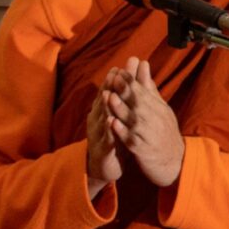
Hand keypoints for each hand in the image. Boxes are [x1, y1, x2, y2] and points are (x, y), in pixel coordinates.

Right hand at [84, 66, 125, 200]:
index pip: (112, 90)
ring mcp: (98, 134)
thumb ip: (124, 99)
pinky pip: (105, 139)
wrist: (105, 166)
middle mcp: (98, 120)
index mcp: (104, 111)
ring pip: (102, 118)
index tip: (127, 62)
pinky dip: (108, 130)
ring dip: (106, 106)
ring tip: (110, 93)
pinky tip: (111, 122)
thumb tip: (130, 77)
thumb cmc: (114, 137)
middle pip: (105, 100)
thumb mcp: (120, 117)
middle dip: (111, 85)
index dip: (118, 76)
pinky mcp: (102, 150)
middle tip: (118, 70)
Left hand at [105, 57, 184, 187]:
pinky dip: (122, 131)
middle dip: (126, 91)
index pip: (143, 92)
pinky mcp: (142, 150)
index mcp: (157, 109)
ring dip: (121, 108)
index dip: (131, 82)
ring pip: (134, 120)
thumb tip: (143, 63)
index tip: (120, 71)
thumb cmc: (163, 131)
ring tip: (110, 97)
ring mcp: (148, 135)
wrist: (174, 161)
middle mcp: (154, 120)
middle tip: (115, 78)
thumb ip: (148, 87)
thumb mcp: (160, 107)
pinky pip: (131, 139)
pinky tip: (113, 123)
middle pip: (139, 103)